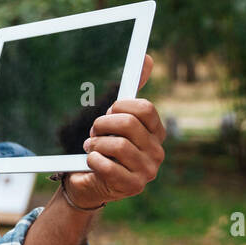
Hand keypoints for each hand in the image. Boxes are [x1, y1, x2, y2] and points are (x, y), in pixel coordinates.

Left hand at [63, 54, 165, 208]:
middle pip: (128, 124)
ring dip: (95, 144)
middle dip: (103, 125)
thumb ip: (130, 94)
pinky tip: (92, 162)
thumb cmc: (103, 148)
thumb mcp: (115, 119)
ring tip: (91, 148)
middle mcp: (157, 152)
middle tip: (95, 132)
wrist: (88, 183)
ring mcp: (148, 171)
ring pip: (117, 145)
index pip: (144, 108)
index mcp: (156, 133)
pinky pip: (107, 166)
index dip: (120, 107)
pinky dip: (93, 160)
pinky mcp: (133, 186)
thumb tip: (147, 58)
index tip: (109, 112)